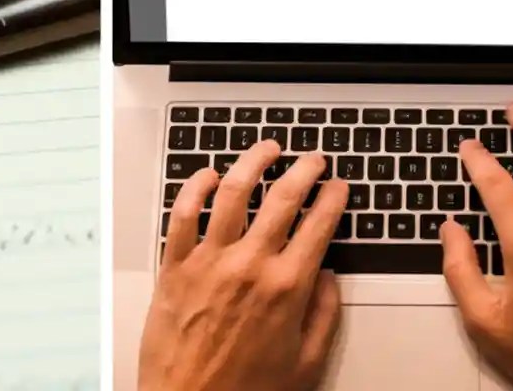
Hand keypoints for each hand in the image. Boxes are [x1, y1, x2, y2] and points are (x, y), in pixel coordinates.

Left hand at [138, 140, 348, 390]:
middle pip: (282, 197)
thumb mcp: (306, 362)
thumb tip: (328, 276)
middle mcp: (249, 265)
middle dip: (303, 170)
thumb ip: (324, 314)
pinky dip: (195, 186)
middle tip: (311, 160)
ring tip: (266, 150)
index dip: (332, 197)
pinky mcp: (174, 266)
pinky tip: (207, 174)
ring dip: (252, 162)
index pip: (318, 224)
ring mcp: (209, 261)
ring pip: (232, 192)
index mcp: (287, 287)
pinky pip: (182, 213)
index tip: (337, 186)